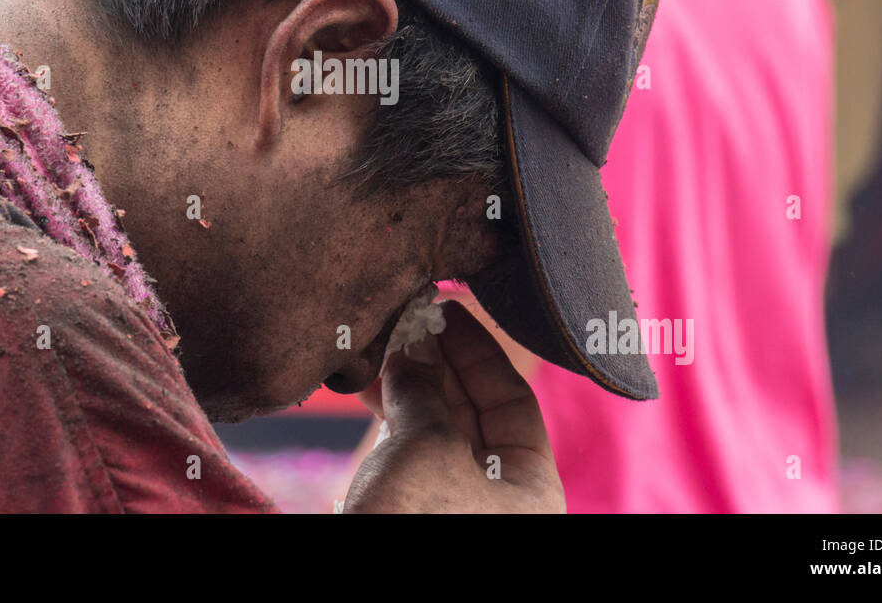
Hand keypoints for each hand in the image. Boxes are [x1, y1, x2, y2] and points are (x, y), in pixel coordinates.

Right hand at [343, 301, 563, 512]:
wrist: (350, 595)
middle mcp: (499, 500)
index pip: (513, 399)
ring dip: (407, 387)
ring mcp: (453, 510)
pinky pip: (409, 456)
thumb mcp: (426, 449)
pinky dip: (390, 419)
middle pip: (474, 411)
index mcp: (532, 489)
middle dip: (437, 362)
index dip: (477, 348)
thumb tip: (412, 349)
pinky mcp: (411, 516)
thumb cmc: (416, 525)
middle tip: (404, 317)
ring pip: (436, 433)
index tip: (444, 308)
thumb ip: (424, 391)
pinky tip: (367, 387)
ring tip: (379, 346)